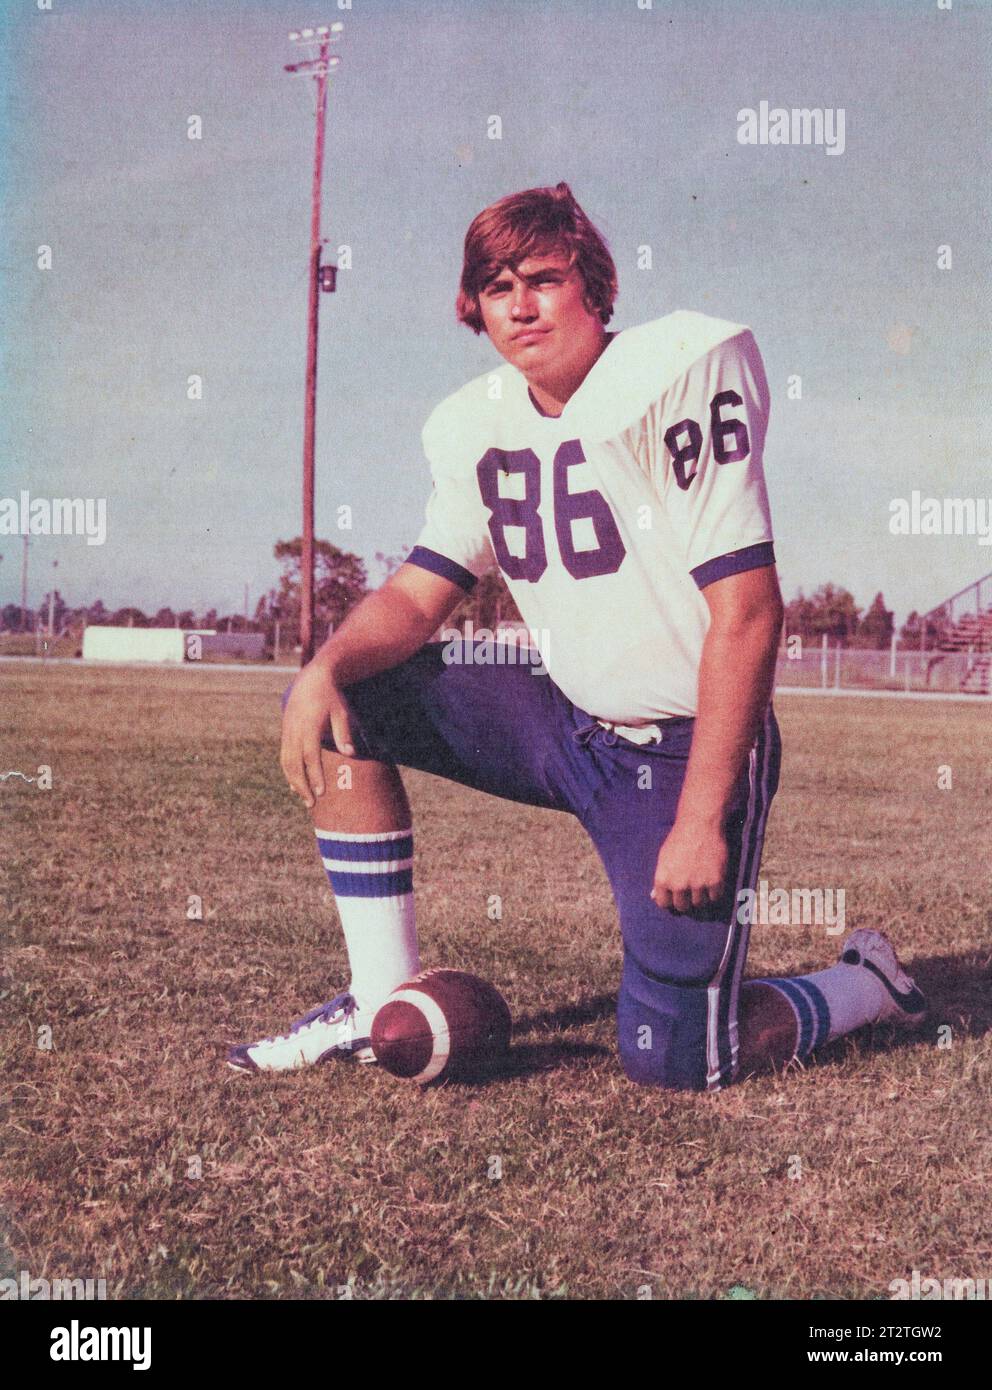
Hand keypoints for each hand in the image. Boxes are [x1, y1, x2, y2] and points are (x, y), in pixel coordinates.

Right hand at [280, 656, 355, 806]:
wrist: (312, 679)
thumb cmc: (331, 696)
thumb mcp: (342, 712)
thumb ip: (344, 733)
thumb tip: (351, 754)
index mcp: (309, 726)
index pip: (310, 756)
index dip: (315, 775)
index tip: (321, 792)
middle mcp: (295, 730)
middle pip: (294, 764)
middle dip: (302, 785)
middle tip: (312, 804)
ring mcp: (287, 731)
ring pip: (286, 762)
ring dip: (294, 782)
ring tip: (304, 799)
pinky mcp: (285, 732)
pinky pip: (284, 756)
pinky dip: (288, 772)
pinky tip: (295, 786)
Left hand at [651, 818, 728, 912]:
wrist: (700, 824)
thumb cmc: (679, 839)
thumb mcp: (663, 858)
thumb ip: (661, 879)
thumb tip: (654, 896)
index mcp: (663, 879)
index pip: (664, 904)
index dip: (670, 900)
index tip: (676, 895)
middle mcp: (679, 885)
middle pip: (682, 907)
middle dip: (686, 899)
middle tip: (691, 889)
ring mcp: (698, 884)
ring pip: (700, 904)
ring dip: (701, 896)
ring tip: (702, 882)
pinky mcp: (715, 881)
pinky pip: (715, 898)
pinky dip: (715, 892)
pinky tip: (713, 880)